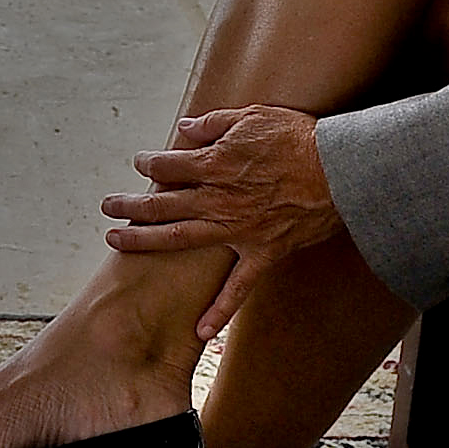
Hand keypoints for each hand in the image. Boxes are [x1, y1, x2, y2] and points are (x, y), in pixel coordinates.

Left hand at [100, 106, 342, 343]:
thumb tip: (185, 129)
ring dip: (144, 241)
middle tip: (107, 207)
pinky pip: (238, 289)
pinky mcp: (262, 254)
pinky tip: (201, 331)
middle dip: (129, 205)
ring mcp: (237, 231)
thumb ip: (214, 124)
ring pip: (179, 239)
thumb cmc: (299, 138)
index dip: (149, 163)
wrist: (341, 170)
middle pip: (161, 204)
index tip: (140, 163)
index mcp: (214, 165)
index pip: (167, 165)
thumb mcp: (253, 116)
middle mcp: (217, 201)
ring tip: (116, 242)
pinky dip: (220, 311)